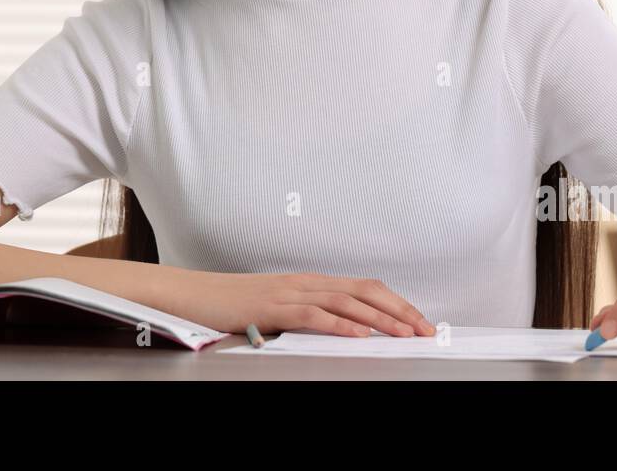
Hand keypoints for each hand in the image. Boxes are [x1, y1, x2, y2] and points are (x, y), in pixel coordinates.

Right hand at [156, 268, 436, 338]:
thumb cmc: (230, 305)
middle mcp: (305, 281)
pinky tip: (360, 334)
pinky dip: (341, 323)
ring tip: (404, 333)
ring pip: (346, 300)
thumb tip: (340, 330)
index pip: (364, 287)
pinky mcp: (272, 306)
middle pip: (365, 289)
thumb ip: (306, 314)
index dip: (395, 302)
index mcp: (309, 282)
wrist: (191, 294)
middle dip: (400, 309)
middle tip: (425, 329)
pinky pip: (314, 313)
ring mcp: (289, 291)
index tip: (419, 321)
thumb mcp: (277, 308)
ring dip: (380, 318)